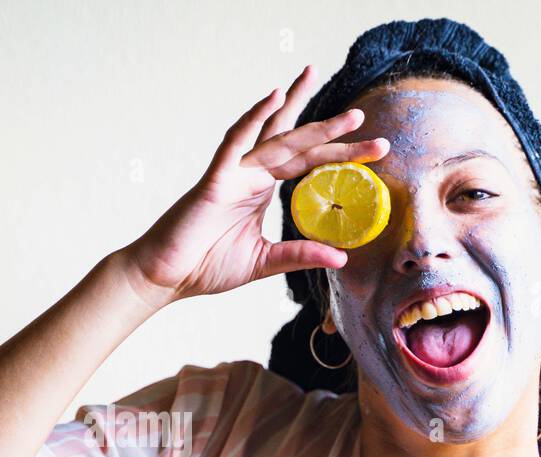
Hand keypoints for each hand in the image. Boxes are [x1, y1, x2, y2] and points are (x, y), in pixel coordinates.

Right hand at [117, 65, 389, 307]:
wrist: (166, 276)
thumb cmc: (205, 266)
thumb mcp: (264, 262)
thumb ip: (299, 254)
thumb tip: (341, 258)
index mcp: (262, 191)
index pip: (309, 166)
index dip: (339, 156)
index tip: (374, 152)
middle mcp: (252, 175)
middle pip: (298, 143)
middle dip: (333, 132)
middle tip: (365, 120)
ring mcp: (234, 174)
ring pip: (277, 139)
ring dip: (308, 119)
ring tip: (340, 106)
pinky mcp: (215, 179)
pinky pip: (236, 142)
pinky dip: (253, 118)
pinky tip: (273, 96)